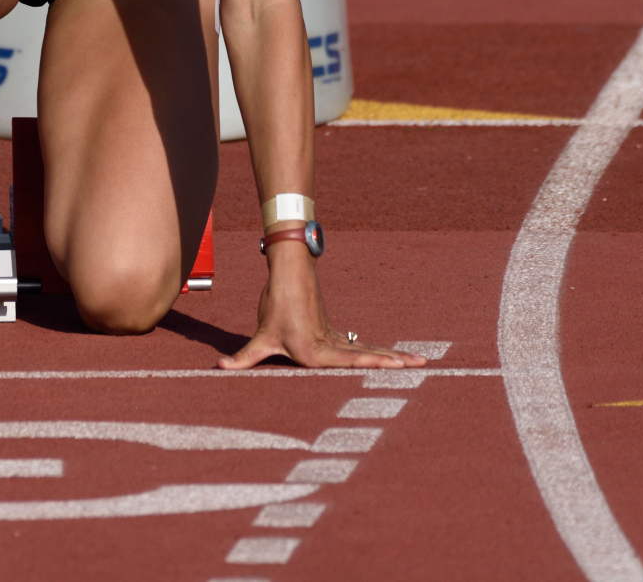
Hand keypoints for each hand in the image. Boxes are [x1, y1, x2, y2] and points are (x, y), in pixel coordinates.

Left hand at [218, 240, 426, 369]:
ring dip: (395, 356)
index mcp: (316, 351)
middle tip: (423, 364)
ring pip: (371, 349)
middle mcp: (331, 346)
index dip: (374, 363)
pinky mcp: (336, 335)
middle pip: (369, 354)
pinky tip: (396, 359)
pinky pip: (363, 346)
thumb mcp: (261, 336)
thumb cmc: (276, 304)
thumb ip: (244, 358)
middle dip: (396, 362)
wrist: (289, 273)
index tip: (396, 366)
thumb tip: (219, 368)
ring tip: (422, 361)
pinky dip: (381, 353)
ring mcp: (336, 339)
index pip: (349, 361)